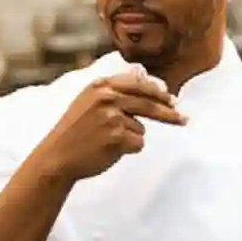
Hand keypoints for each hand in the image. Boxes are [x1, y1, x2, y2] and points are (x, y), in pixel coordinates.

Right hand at [33, 67, 184, 182]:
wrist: (57, 157)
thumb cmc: (74, 133)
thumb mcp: (87, 102)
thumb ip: (112, 92)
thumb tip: (148, 86)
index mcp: (100, 86)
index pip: (137, 84)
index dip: (157, 92)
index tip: (170, 99)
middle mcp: (107, 97)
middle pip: (149, 102)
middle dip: (169, 112)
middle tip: (183, 119)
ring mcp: (112, 117)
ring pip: (141, 127)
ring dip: (131, 137)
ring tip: (107, 143)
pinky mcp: (117, 136)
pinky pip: (138, 143)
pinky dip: (128, 149)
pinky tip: (109, 150)